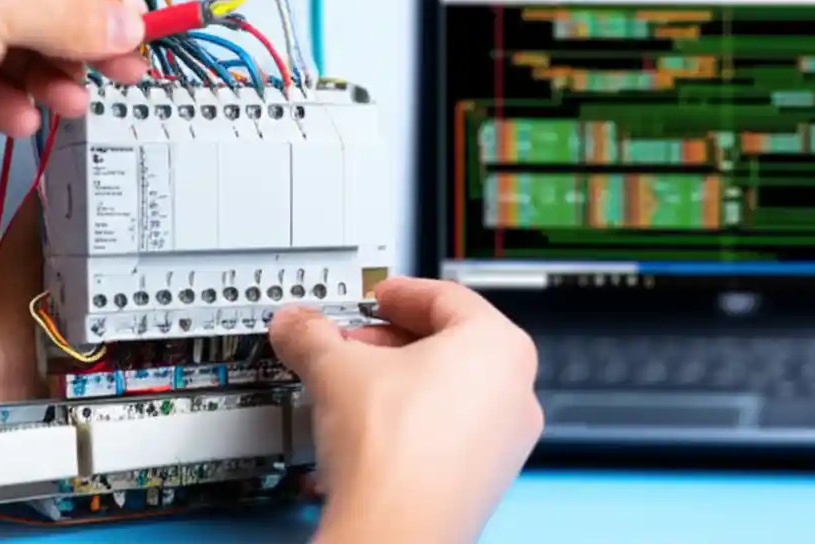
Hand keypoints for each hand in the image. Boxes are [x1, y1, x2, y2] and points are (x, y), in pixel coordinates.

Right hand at [269, 278, 543, 543]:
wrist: (395, 530)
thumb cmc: (393, 450)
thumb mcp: (336, 367)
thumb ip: (314, 335)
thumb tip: (297, 325)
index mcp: (500, 346)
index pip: (448, 298)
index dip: (402, 294)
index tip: (378, 297)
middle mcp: (517, 391)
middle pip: (452, 344)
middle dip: (393, 340)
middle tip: (353, 341)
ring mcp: (507, 439)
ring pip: (452, 390)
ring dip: (401, 380)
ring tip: (352, 385)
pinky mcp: (487, 479)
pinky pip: (452, 431)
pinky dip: (414, 420)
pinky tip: (370, 428)